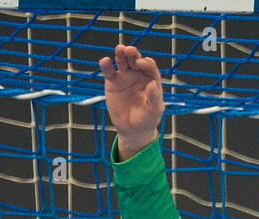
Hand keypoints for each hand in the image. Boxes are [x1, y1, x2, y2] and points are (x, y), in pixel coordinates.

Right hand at [98, 45, 165, 159]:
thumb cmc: (147, 119)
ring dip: (121, 54)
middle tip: (130, 50)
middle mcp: (138, 74)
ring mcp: (125, 77)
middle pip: (136, 59)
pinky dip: (106, 65)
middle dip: (133, 54)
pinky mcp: (112, 82)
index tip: (141, 64)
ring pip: (123, 61)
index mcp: (151, 79)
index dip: (146, 63)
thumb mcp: (154, 111)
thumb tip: (153, 84)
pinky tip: (105, 61)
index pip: (150, 66)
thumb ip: (154, 97)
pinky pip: (109, 71)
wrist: (132, 129)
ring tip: (120, 49)